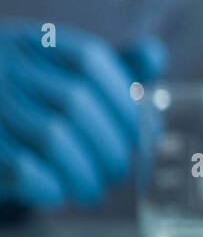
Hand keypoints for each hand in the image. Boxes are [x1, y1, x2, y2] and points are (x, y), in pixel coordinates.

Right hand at [0, 21, 166, 209]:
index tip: (141, 133)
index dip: (124, 100)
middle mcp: (8, 65)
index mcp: (36, 42)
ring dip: (83, 172)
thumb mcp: (71, 74)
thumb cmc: (37, 101)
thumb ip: (117, 65)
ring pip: (51, 137)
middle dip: (109, 144)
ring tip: (93, 190)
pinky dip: (48, 184)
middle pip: (75, 101)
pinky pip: (20, 167)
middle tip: (118, 171)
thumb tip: (154, 55)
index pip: (90, 59)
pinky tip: (58, 193)